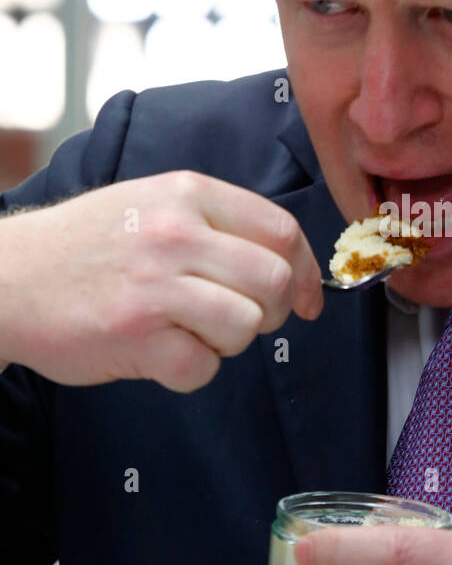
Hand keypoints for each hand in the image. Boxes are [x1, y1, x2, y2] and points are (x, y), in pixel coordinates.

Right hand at [0, 170, 323, 390]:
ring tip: (190, 331)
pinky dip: (190, 370)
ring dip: (229, 342)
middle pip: (274, 280)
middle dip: (272, 311)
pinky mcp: (136, 335)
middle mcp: (176, 233)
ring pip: (246, 326)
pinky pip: (203, 367)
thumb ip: (218, 224)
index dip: (306, 271)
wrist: (7, 277)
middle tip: (243, 319)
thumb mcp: (152, 203)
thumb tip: (290, 264)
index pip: (282, 230)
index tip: (308, 298)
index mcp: (188, 194)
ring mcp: (155, 285)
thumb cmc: (86, 247)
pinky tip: (159, 351)